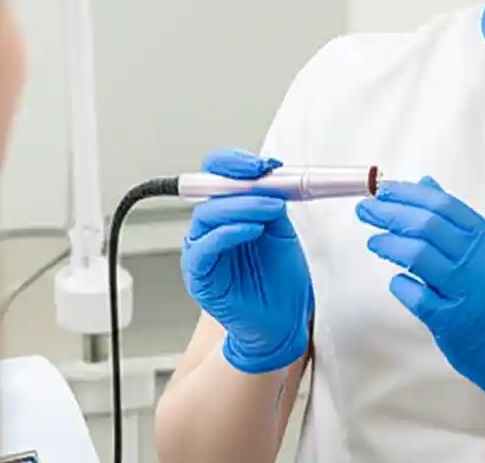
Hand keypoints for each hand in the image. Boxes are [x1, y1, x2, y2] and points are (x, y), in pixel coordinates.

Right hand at [181, 148, 311, 373]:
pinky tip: (253, 230)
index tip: (265, 163)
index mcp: (226, 213)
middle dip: (240, 181)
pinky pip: (205, 248)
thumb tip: (272, 174)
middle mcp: (209, 228)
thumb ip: (272, 202)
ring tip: (271, 207)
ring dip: (241, 206)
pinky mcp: (200, 276)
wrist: (283, 321)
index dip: (235, 163)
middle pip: (210, 191)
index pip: (218, 176)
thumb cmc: (280, 279)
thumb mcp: (281, 230)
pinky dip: (228, 234)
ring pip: (208, 216)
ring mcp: (201, 252)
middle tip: (268, 178)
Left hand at [355, 177, 484, 441]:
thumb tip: (425, 185)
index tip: (383, 190)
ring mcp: (467, 293)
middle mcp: (481, 263)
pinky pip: (416, 296)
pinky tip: (397, 280)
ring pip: (418, 255)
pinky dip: (401, 284)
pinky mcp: (452, 323)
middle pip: (427, 226)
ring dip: (389, 244)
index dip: (409, 194)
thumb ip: (458, 223)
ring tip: (374, 241)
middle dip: (391, 213)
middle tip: (366, 210)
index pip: (445, 206)